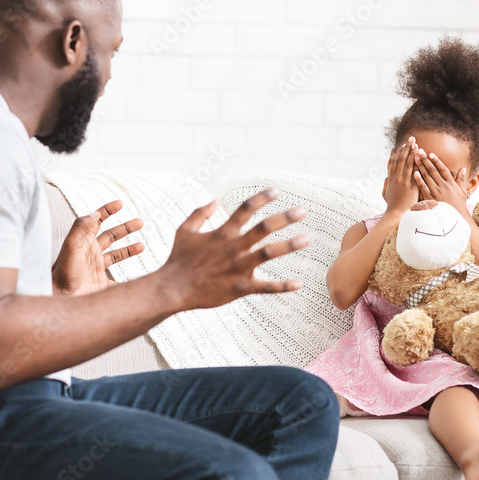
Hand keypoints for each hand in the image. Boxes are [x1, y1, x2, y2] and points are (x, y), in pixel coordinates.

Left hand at [52, 200, 144, 295]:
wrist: (60, 297)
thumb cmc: (63, 272)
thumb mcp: (71, 245)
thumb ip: (81, 227)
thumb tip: (95, 213)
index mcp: (85, 241)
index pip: (97, 221)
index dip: (107, 210)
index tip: (120, 204)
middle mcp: (92, 252)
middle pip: (111, 236)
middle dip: (125, 228)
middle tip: (140, 222)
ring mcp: (97, 267)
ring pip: (116, 255)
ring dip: (129, 249)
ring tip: (142, 245)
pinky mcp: (101, 283)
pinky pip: (118, 280)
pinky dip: (128, 279)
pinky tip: (136, 277)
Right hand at [159, 188, 308, 309]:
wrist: (172, 289)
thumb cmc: (178, 259)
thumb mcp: (184, 230)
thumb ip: (200, 213)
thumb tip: (215, 199)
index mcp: (223, 232)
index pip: (246, 208)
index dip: (262, 197)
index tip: (277, 191)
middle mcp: (234, 247)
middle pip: (264, 227)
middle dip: (285, 217)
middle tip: (302, 211)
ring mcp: (238, 267)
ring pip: (269, 253)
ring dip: (289, 245)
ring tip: (306, 239)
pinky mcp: (240, 287)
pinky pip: (265, 287)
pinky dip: (283, 286)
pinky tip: (298, 284)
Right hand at [384, 137, 419, 214]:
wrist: (396, 214)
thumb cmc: (392, 205)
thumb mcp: (385, 194)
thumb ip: (386, 184)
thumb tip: (387, 177)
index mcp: (391, 179)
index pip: (394, 162)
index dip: (398, 153)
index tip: (401, 146)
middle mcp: (397, 178)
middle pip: (401, 160)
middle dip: (406, 148)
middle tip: (411, 139)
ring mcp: (404, 181)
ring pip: (408, 164)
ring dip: (412, 152)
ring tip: (416, 144)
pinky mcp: (411, 186)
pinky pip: (415, 172)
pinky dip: (417, 163)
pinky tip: (421, 157)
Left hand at [413, 152, 470, 219]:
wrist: (455, 219)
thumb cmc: (458, 205)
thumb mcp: (462, 192)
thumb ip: (461, 180)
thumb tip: (463, 168)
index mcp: (450, 183)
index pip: (443, 169)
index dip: (436, 161)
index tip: (431, 153)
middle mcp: (443, 186)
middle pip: (433, 170)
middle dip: (426, 160)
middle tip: (419, 151)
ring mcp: (436, 192)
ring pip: (427, 177)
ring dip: (421, 167)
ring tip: (415, 158)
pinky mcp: (430, 199)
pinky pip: (423, 188)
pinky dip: (419, 180)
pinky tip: (414, 173)